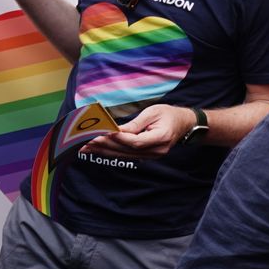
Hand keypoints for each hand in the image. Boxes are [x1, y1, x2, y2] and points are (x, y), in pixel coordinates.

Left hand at [80, 104, 196, 159]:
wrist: (183, 125)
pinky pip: (125, 155)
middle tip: (85, 140)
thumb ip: (136, 123)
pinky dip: (110, 151)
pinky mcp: (146, 156)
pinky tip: (97, 149)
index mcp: (162, 137)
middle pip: (126, 150)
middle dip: (104, 145)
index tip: (102, 133)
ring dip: (103, 150)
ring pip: (123, 155)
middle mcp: (156, 150)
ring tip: (85, 147)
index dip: (118, 138)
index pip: (136, 141)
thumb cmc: (169, 114)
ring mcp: (151, 156)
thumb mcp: (153, 112)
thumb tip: (117, 130)